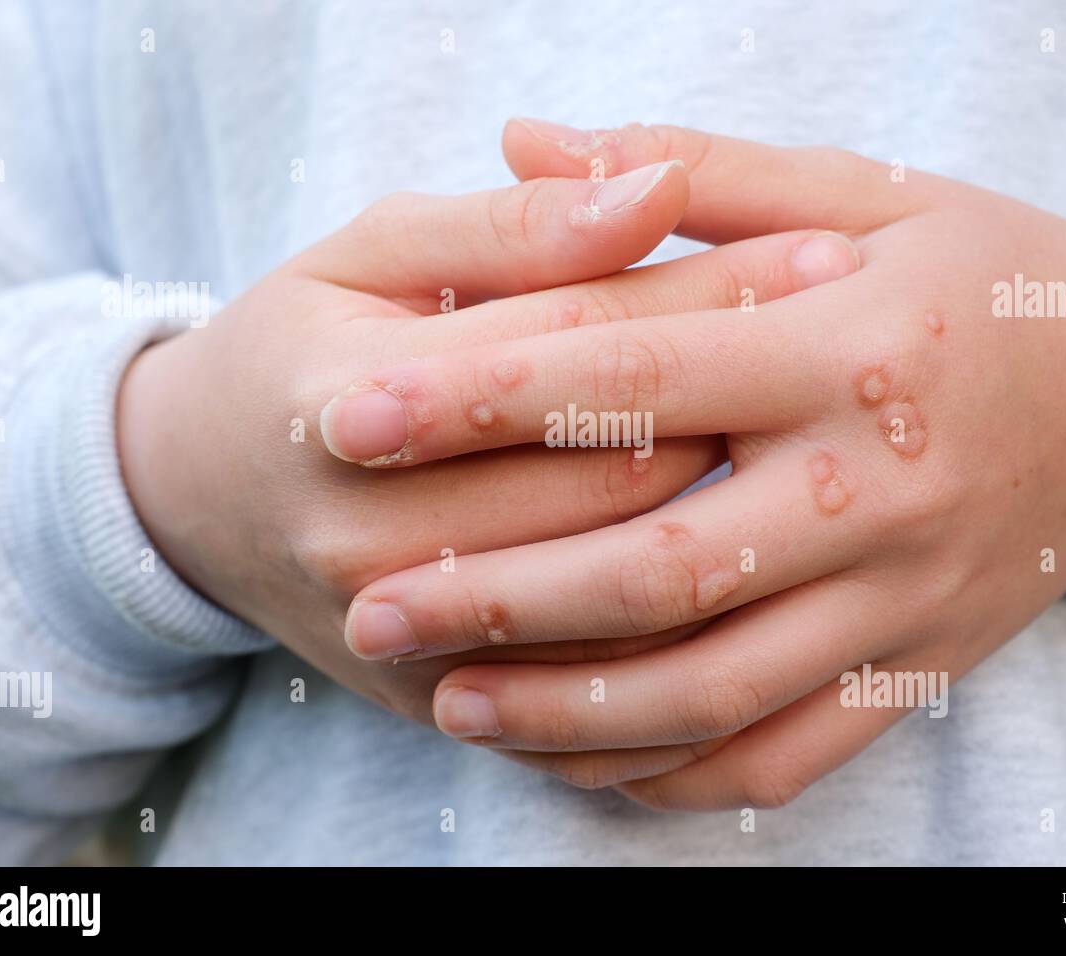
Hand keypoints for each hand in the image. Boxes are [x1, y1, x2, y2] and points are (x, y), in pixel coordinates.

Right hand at [117, 159, 856, 726]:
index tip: (830, 258)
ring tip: (833, 471)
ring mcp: (406, 643)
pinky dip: (689, 653)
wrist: (202, 497)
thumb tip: (655, 187)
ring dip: (745, 543)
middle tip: (862, 366)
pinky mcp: (436, 702)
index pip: (579, 357)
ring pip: (625, 610)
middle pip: (619, 488)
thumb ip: (513, 229)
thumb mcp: (377, 254)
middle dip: (749, 418)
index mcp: (348, 403)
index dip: (714, 300)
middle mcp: (370, 543)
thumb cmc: (306, 348)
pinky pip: (592, 705)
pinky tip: (773, 594)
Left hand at [336, 122, 1065, 806]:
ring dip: (566, 710)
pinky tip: (579, 754)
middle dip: (497, 598)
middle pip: (659, 567)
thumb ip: (692, 172)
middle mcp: (880, 484)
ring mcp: (904, 595)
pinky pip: (784, 755)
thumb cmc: (983, 275)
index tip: (353, 421)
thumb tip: (528, 143)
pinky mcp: (919, 668)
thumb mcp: (863, 193)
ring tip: (450, 702)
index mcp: (851, 346)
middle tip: (369, 608)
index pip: (635, 374)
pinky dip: (671, 769)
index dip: (479, 398)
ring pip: (713, 689)